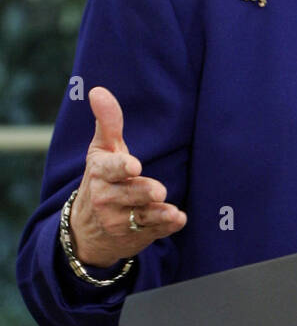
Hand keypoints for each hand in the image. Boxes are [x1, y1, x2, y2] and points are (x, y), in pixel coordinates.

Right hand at [69, 86, 186, 267]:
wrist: (88, 230)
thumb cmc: (102, 178)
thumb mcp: (101, 150)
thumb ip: (107, 122)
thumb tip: (98, 90)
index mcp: (100, 174)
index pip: (109, 169)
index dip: (121, 168)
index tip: (134, 166)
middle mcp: (107, 199)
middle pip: (129, 194)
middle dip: (143, 192)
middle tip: (158, 191)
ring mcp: (121, 220)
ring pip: (142, 216)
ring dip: (158, 214)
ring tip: (172, 212)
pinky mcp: (138, 235)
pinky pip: (154, 232)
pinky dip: (166, 227)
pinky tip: (179, 220)